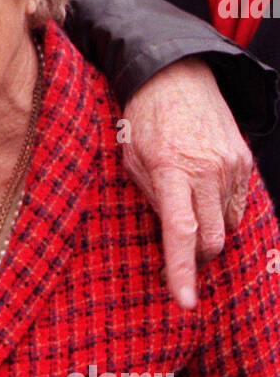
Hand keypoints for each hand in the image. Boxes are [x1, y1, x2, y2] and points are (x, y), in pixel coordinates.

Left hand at [122, 59, 251, 308]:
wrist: (178, 75)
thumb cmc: (145, 118)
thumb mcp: (132, 159)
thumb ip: (151, 200)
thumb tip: (168, 239)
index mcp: (172, 168)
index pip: (181, 231)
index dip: (182, 271)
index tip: (185, 301)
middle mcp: (208, 169)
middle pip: (212, 241)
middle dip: (195, 260)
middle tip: (177, 259)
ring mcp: (231, 166)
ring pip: (228, 228)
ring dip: (209, 237)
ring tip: (188, 219)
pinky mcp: (245, 162)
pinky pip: (238, 208)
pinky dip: (222, 216)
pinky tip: (203, 200)